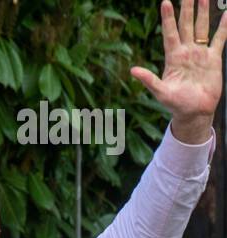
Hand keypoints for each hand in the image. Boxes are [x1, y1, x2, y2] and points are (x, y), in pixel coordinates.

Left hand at [131, 0, 226, 137]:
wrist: (195, 113)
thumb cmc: (177, 105)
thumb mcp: (161, 93)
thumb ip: (149, 80)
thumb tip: (133, 70)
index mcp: (173, 58)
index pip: (170, 33)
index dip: (168, 18)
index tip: (165, 2)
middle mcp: (186, 52)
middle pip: (186, 25)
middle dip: (186, 9)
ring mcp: (200, 54)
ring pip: (201, 28)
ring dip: (202, 13)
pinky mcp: (213, 59)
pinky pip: (219, 39)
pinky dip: (223, 27)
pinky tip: (225, 14)